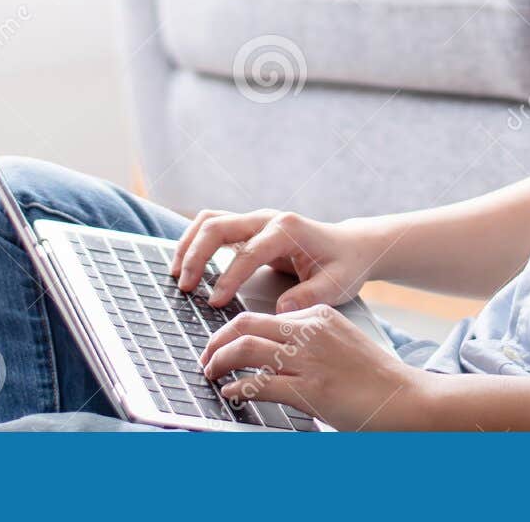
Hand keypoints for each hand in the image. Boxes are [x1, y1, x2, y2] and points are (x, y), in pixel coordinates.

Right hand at [168, 207, 386, 310]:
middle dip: (197, 255)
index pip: (249, 252)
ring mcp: (257, 221)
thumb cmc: (345, 266)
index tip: (215, 303)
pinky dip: (195, 242)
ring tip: (177, 276)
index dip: (229, 277)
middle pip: (219, 225)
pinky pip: (214, 227)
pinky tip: (185, 266)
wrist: (352, 246)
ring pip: (211, 221)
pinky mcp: (249, 229)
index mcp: (288, 230)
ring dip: (189, 245)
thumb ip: (309, 297)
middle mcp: (268, 219)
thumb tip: (279, 311)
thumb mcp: (336, 285)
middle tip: (185, 288)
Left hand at [199, 305, 437, 430]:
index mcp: (319, 315)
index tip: (222, 345)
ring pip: (246, 350)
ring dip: (219, 362)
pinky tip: (231, 395)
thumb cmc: (375, 378)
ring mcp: (310, 359)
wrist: (407, 399)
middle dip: (216, 341)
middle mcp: (311, 331)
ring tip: (211, 374)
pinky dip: (237, 388)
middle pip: (245, 324)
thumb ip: (309, 342)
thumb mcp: (340, 343)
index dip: (234, 330)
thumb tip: (272, 356)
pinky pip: (259, 384)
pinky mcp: (311, 389)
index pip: (263, 315)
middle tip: (207, 357)